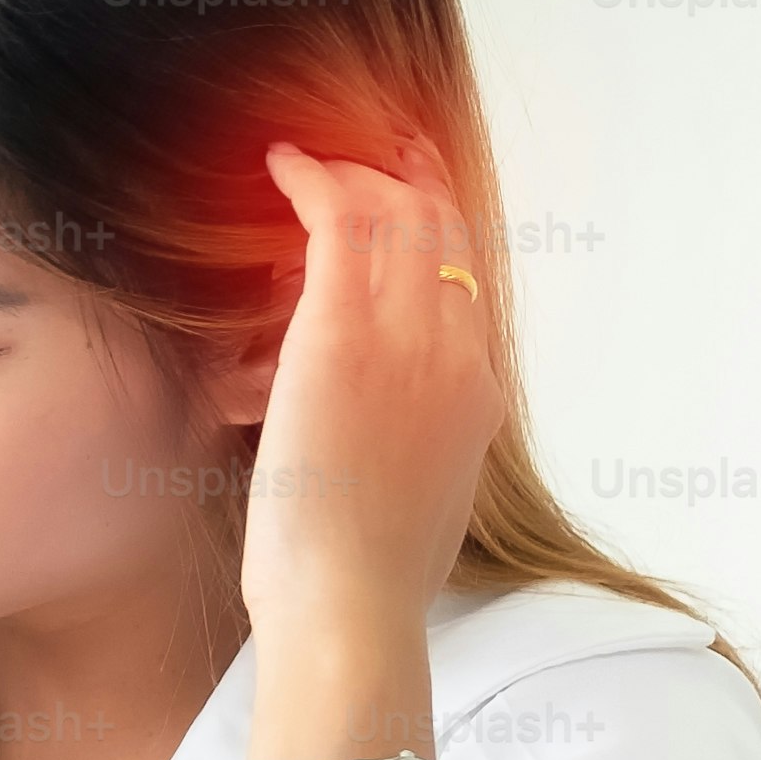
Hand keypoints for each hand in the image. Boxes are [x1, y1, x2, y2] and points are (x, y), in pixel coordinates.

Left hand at [241, 143, 501, 714]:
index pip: (468, 282)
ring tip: (312, 159)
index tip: (414, 194)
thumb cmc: (365, 581)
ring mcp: (407, 342)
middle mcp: (456, 355)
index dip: (441, 226)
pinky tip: (283, 162)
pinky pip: (341, 224)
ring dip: (355, 175)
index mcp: (477, 395)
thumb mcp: (415, 504)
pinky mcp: (343, 338)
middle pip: (445, 232)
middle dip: (406, 179)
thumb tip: (384, 440)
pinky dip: (315, 181)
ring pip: (400, 215)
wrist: (354, 609)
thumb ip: (413, 451)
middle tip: (367, 151)